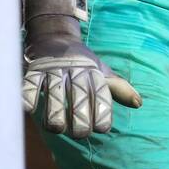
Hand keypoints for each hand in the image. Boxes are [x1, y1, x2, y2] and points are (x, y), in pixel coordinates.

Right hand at [22, 0, 140, 137]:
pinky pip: (30, 83)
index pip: (101, 92)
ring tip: (57, 128)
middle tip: (80, 133)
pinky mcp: (34, 70)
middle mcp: (75, 70)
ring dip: (55, 111)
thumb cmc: (81, 62)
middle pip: (79, 94)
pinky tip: (29, 109)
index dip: (102, 111)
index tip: (102, 129)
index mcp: (92, 72)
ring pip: (55, 91)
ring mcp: (53, 69)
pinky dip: (28, 95)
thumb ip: (118, 88)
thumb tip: (139, 103)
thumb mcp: (101, 72)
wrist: (54, 35)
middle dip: (80, 115)